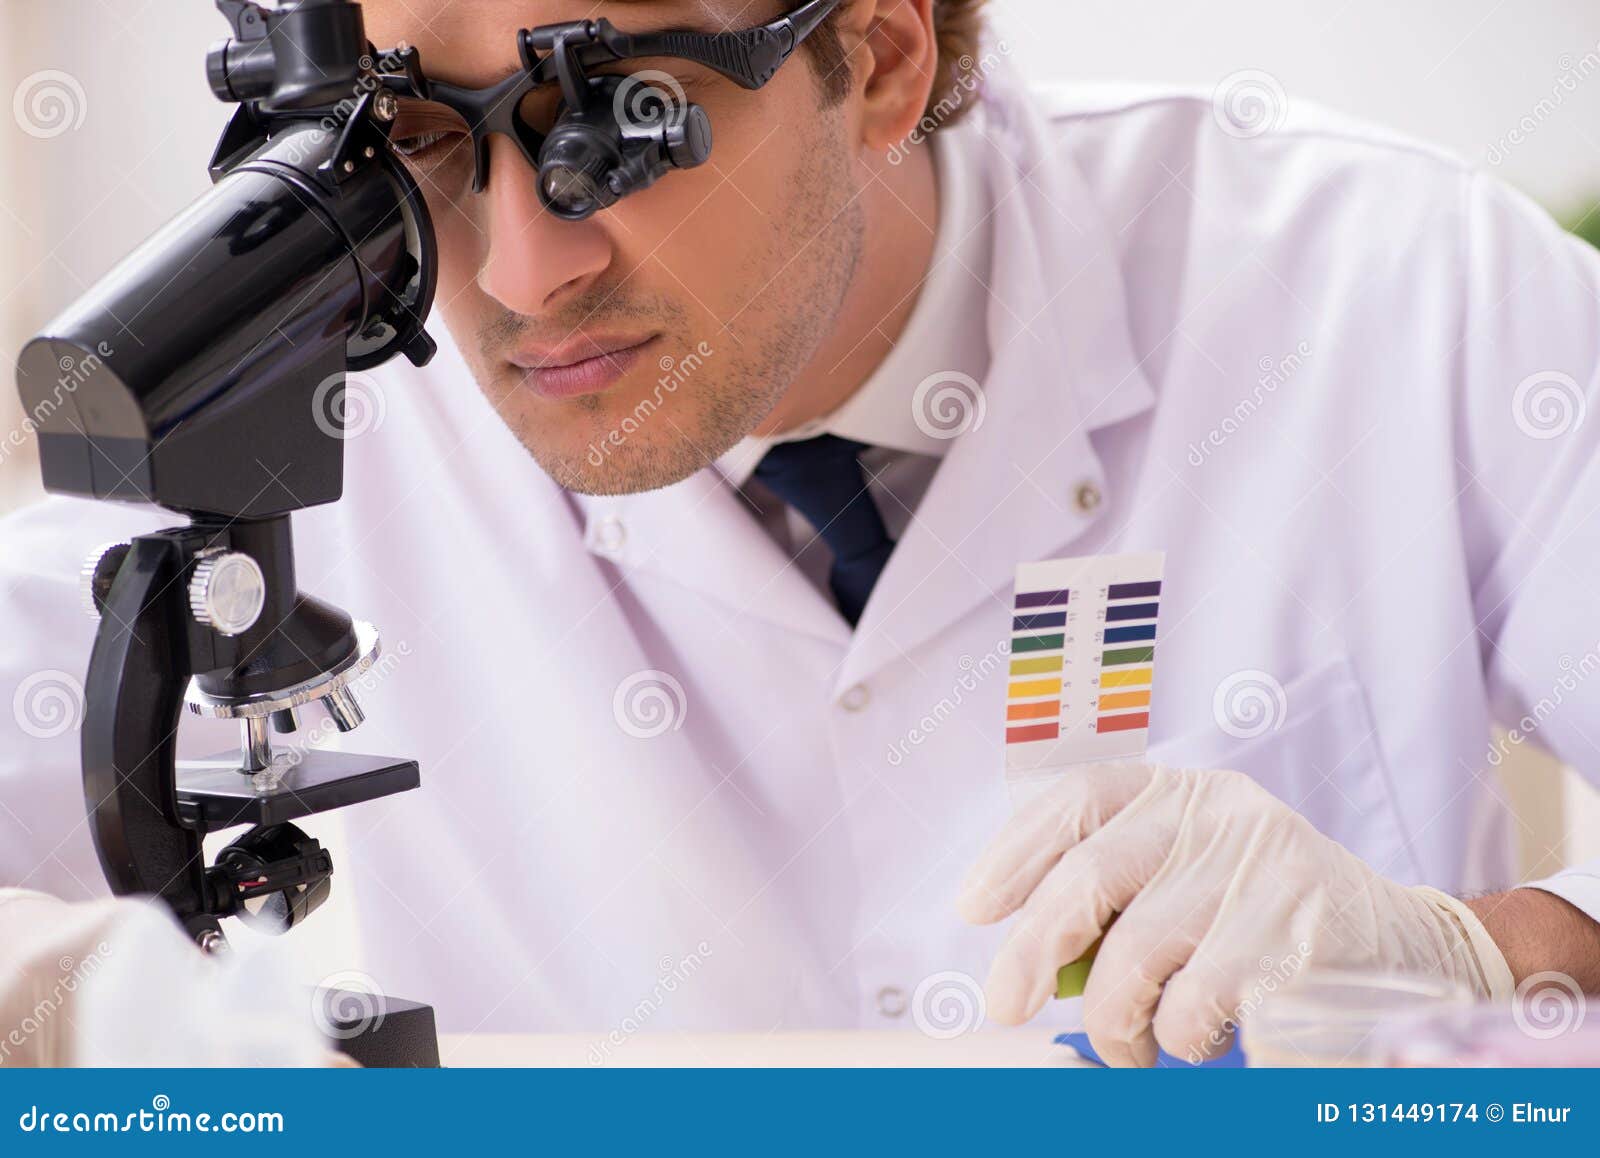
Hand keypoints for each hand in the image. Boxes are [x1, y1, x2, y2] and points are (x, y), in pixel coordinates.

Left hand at [956, 763, 1513, 1066]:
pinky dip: (1178, 1036)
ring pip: (1140, 951)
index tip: (976, 906)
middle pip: (1093, 872)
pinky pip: (1198, 1001)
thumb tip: (1033, 960)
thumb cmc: (1266, 922)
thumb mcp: (1191, 882)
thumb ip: (1121, 901)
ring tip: (1126, 1046)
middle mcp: (1218, 813)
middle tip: (1008, 1002)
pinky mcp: (1299, 933)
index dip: (1017, 851)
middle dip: (1034, 946)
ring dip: (1115, 1019)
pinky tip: (1192, 1041)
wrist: (1408, 948)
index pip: (1080, 798)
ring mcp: (1262, 867)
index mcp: (1182, 790)